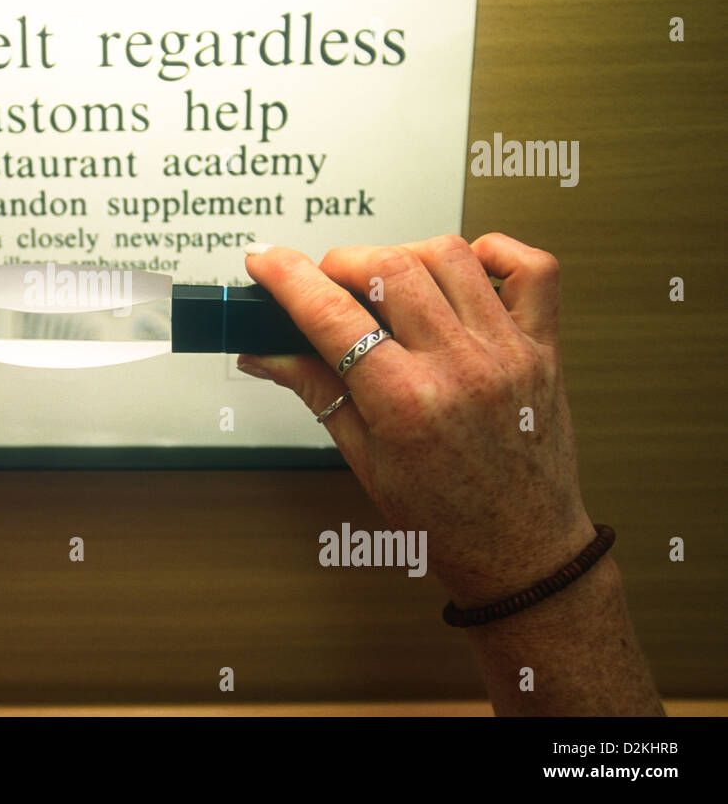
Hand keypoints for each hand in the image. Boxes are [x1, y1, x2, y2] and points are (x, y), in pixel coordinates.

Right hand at [239, 233, 596, 607]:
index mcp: (406, 403)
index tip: (264, 261)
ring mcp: (506, 351)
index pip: (331, 315)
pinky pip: (532, 266)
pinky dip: (493, 251)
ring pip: (449, 255)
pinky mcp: (543, 347)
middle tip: (327, 285)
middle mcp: (459, 368)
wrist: (520, 552)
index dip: (286, 277)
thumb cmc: (444, 517)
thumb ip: (314, 389)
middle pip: (388, 268)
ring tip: (387, 282)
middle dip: (341, 263)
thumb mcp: (362, 457)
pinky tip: (463, 269)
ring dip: (403, 254)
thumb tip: (262, 353)